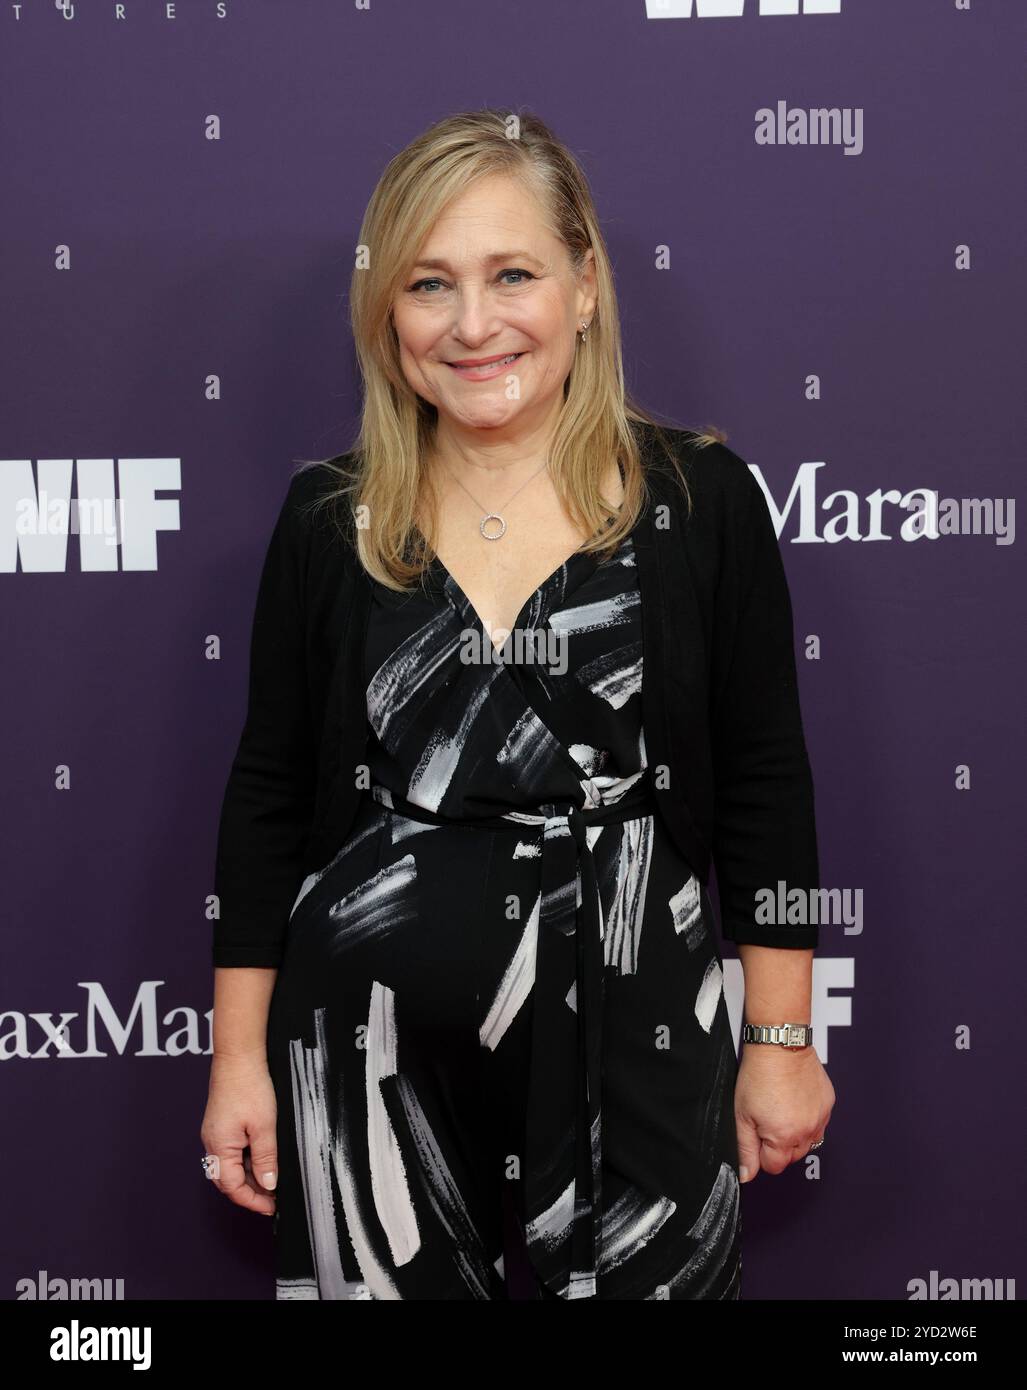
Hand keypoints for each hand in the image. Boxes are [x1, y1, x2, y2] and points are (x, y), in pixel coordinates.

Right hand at [200, 1053, 278, 1214]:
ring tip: (271, 1182)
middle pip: (227, 1181)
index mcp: (219, 1147)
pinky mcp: (221, 1126)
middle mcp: (211, 1144)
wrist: (238, 1057)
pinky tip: (263, 1160)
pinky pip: (231, 1153)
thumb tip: (268, 1185)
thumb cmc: (249, 1087)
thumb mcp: (264, 1126)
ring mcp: (215, 1134)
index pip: (232, 1187)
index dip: (252, 1201)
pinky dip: (246, 1162)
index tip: (271, 1207)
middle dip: (249, 1193)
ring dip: (249, 1178)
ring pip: (230, 1167)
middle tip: (273, 1199)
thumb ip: (266, 1158)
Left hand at [734, 1043, 834, 1182]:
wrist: (780, 1046)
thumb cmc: (759, 1075)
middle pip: (792, 1157)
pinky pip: (819, 1124)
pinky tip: (795, 1103)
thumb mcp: (741, 1114)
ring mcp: (820, 1118)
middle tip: (767, 1120)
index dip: (761, 1153)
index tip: (757, 1134)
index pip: (773, 1166)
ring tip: (781, 1112)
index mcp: (783, 1136)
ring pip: (808, 1142)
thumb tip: (746, 1175)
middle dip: (778, 1145)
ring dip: (795, 1135)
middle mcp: (806, 1131)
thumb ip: (745, 1148)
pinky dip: (808, 1119)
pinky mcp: (828, 1105)